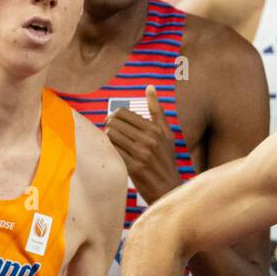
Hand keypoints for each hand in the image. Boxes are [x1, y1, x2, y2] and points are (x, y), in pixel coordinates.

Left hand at [105, 84, 183, 205]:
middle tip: (109, 134)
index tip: (113, 125)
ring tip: (111, 144)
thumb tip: (150, 87)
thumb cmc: (166, 161)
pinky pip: (113, 151)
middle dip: (108, 127)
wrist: (169, 189)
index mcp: (155, 129)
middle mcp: (149, 140)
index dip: (113, 117)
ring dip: (107, 139)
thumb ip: (157, 111)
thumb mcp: (166, 134)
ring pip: (111, 135)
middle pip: (115, 123)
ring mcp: (142, 154)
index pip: (123, 113)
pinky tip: (112, 154)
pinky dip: (109, 151)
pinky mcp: (135, 168)